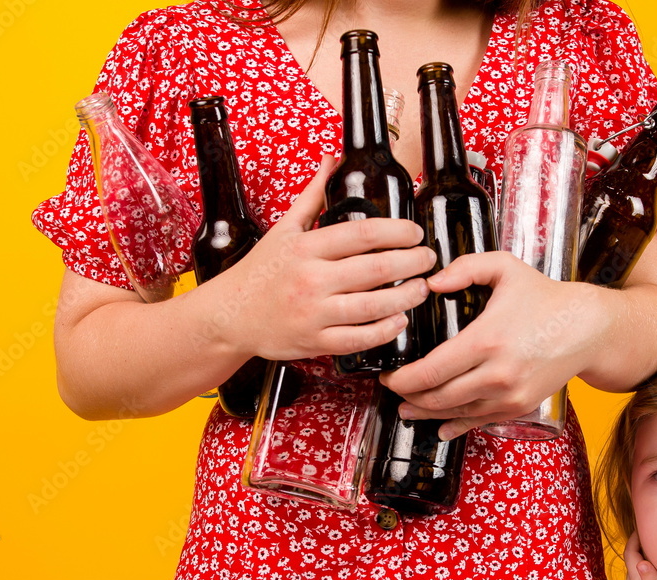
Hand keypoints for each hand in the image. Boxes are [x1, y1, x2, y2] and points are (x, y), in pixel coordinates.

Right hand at [196, 155, 436, 361]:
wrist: (228, 316)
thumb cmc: (260, 272)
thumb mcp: (283, 229)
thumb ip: (312, 196)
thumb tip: (331, 159)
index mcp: (305, 248)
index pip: (361, 234)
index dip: (396, 232)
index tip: (415, 232)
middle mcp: (310, 279)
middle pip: (374, 269)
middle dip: (411, 263)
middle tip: (428, 258)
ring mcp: (312, 313)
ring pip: (371, 307)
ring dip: (405, 297)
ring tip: (422, 288)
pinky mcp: (314, 341)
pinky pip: (357, 339)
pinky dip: (384, 330)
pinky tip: (400, 320)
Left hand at [380, 251, 602, 438]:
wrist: (587, 328)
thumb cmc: (544, 297)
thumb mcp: (505, 267)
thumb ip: (464, 268)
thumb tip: (431, 283)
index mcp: (487, 341)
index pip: (430, 372)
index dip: (402, 379)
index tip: (389, 375)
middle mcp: (497, 375)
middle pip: (437, 398)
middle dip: (408, 398)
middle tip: (393, 390)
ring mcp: (509, 395)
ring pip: (455, 414)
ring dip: (426, 413)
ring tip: (407, 408)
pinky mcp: (518, 407)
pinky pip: (478, 422)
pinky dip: (455, 425)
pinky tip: (440, 426)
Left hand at [622, 532, 656, 579]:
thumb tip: (642, 560)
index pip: (631, 556)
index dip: (635, 540)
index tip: (641, 528)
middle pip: (630, 563)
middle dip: (638, 547)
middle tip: (649, 536)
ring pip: (633, 574)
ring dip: (640, 561)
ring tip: (653, 552)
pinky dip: (642, 575)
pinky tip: (652, 576)